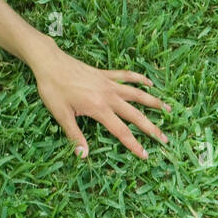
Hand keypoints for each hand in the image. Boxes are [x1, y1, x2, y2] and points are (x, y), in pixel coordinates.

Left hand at [31, 48, 169, 159]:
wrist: (49, 62)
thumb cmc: (52, 89)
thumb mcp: (60, 114)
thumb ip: (74, 135)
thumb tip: (83, 155)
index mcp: (98, 109)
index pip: (121, 131)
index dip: (134, 145)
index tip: (146, 155)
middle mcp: (108, 96)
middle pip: (136, 115)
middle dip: (151, 128)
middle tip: (166, 139)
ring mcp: (108, 83)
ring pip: (137, 94)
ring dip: (153, 102)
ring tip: (169, 109)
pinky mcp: (105, 73)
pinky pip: (126, 76)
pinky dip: (139, 78)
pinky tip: (149, 82)